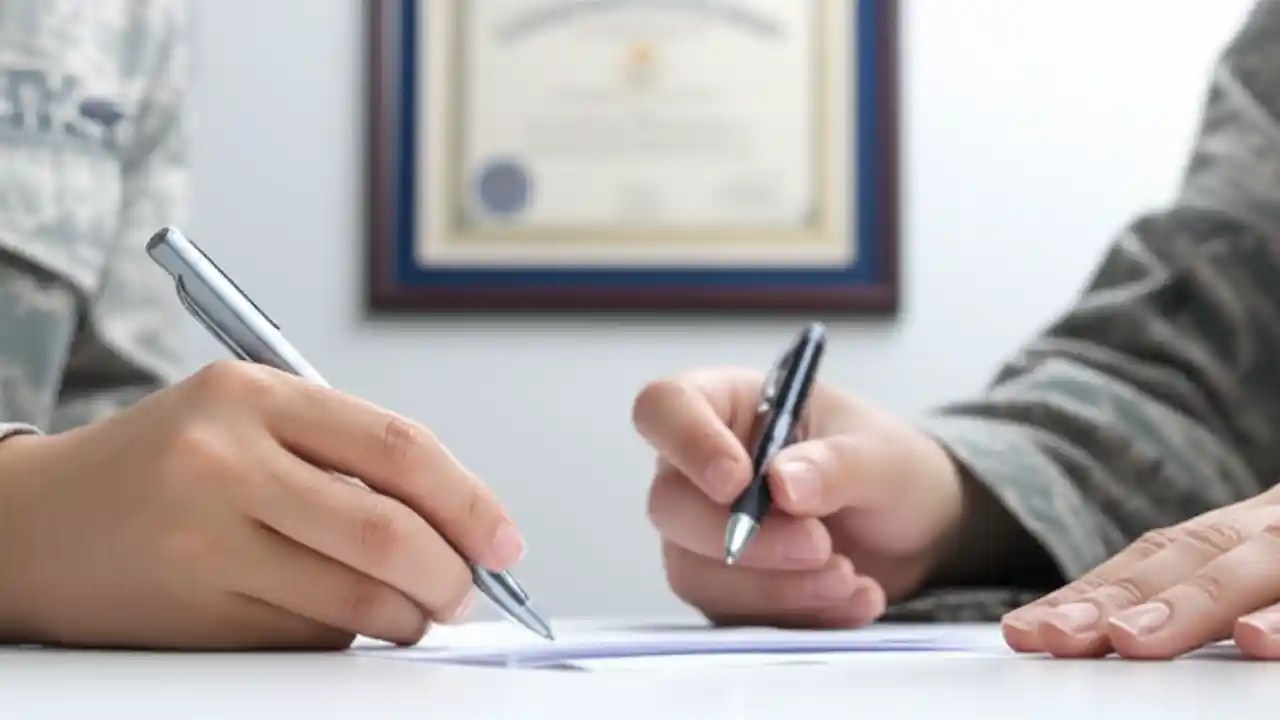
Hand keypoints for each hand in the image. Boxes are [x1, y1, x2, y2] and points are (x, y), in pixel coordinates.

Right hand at [0, 361, 522, 649]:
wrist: (35, 521)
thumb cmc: (167, 463)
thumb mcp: (247, 417)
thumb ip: (346, 456)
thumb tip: (459, 523)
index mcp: (254, 394)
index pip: (399, 448)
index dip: (470, 501)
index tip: (505, 541)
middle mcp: (226, 460)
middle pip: (387, 531)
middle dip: (451, 573)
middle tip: (469, 591)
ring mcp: (204, 539)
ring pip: (354, 598)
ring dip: (408, 616)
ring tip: (417, 611)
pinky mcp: (191, 610)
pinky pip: (306, 635)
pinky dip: (346, 636)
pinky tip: (342, 619)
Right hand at [632, 367, 967, 628]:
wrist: (913, 530)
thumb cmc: (884, 465)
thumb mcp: (880, 454)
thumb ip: (835, 464)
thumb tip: (782, 484)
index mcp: (727, 405)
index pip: (665, 407)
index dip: (687, 443)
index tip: (738, 481)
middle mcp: (700, 468)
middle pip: (670, 504)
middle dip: (747, 537)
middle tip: (819, 545)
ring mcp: (705, 531)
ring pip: (694, 570)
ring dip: (776, 587)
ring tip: (850, 578)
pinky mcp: (726, 587)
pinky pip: (733, 614)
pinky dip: (797, 615)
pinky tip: (853, 598)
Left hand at [1001, 488, 1279, 659]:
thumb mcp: (1265, 568)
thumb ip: (1209, 591)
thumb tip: (1113, 637)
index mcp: (1240, 534)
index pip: (1151, 563)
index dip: (1087, 595)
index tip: (1024, 631)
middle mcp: (1267, 531)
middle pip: (1188, 560)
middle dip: (1114, 600)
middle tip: (1054, 636)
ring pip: (1255, 564)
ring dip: (1186, 604)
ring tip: (1127, 638)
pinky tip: (1256, 639)